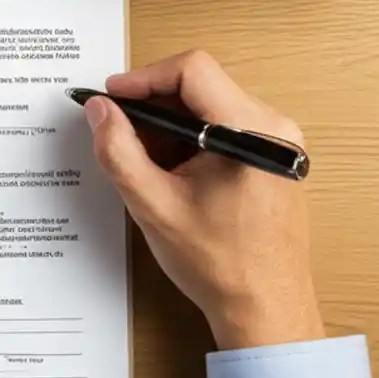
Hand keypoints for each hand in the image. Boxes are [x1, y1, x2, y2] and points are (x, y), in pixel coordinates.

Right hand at [85, 50, 323, 349]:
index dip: (144, 77)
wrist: (266, 307)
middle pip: (202, 84)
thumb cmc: (218, 264)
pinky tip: (170, 171)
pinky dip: (190, 138)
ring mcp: (279, 141)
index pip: (193, 70)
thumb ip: (119, 151)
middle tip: (117, 129)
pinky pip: (225, 125)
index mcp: (250, 131)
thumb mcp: (154, 205)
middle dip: (153, 103)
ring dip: (170, 123)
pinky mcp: (274, 155)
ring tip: (143, 159)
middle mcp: (274, 126)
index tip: (111, 97)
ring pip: (210, 104)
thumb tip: (99, 109)